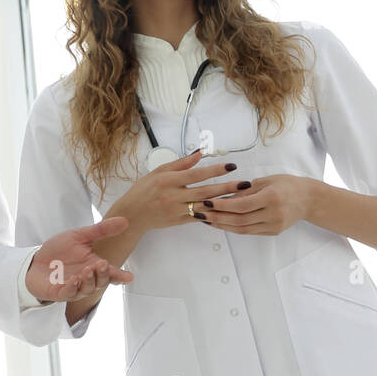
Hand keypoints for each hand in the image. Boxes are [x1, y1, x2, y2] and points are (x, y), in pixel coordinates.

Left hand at [26, 217, 133, 302]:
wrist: (36, 260)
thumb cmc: (59, 250)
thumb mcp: (79, 236)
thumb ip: (101, 230)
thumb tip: (124, 221)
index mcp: (93, 266)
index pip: (110, 274)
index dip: (120, 276)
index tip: (128, 277)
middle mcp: (86, 279)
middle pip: (100, 282)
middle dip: (103, 275)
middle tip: (102, 264)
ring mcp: (73, 287)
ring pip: (86, 290)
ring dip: (89, 281)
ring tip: (87, 270)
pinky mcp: (58, 293)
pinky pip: (68, 293)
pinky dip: (72, 287)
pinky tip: (74, 279)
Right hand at [106, 150, 246, 233]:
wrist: (132, 215)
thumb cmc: (143, 190)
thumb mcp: (158, 172)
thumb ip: (180, 164)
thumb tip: (199, 154)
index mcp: (168, 181)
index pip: (196, 174)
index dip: (215, 170)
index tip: (231, 166)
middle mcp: (173, 196)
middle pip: (205, 192)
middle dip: (227, 188)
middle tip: (245, 183)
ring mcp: (176, 211)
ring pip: (205, 206)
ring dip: (224, 202)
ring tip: (241, 197)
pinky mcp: (179, 222)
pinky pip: (199, 217)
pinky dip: (213, 213)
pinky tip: (226, 210)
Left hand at [198, 173, 313, 235]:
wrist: (308, 199)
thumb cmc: (286, 185)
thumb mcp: (265, 181)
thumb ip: (244, 191)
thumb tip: (221, 197)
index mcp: (271, 197)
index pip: (241, 205)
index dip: (221, 206)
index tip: (206, 202)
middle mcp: (273, 214)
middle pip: (239, 220)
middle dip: (217, 217)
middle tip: (199, 213)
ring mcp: (274, 225)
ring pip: (242, 229)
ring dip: (222, 225)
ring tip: (206, 220)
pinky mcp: (273, 232)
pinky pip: (249, 231)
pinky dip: (233, 228)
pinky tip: (220, 223)